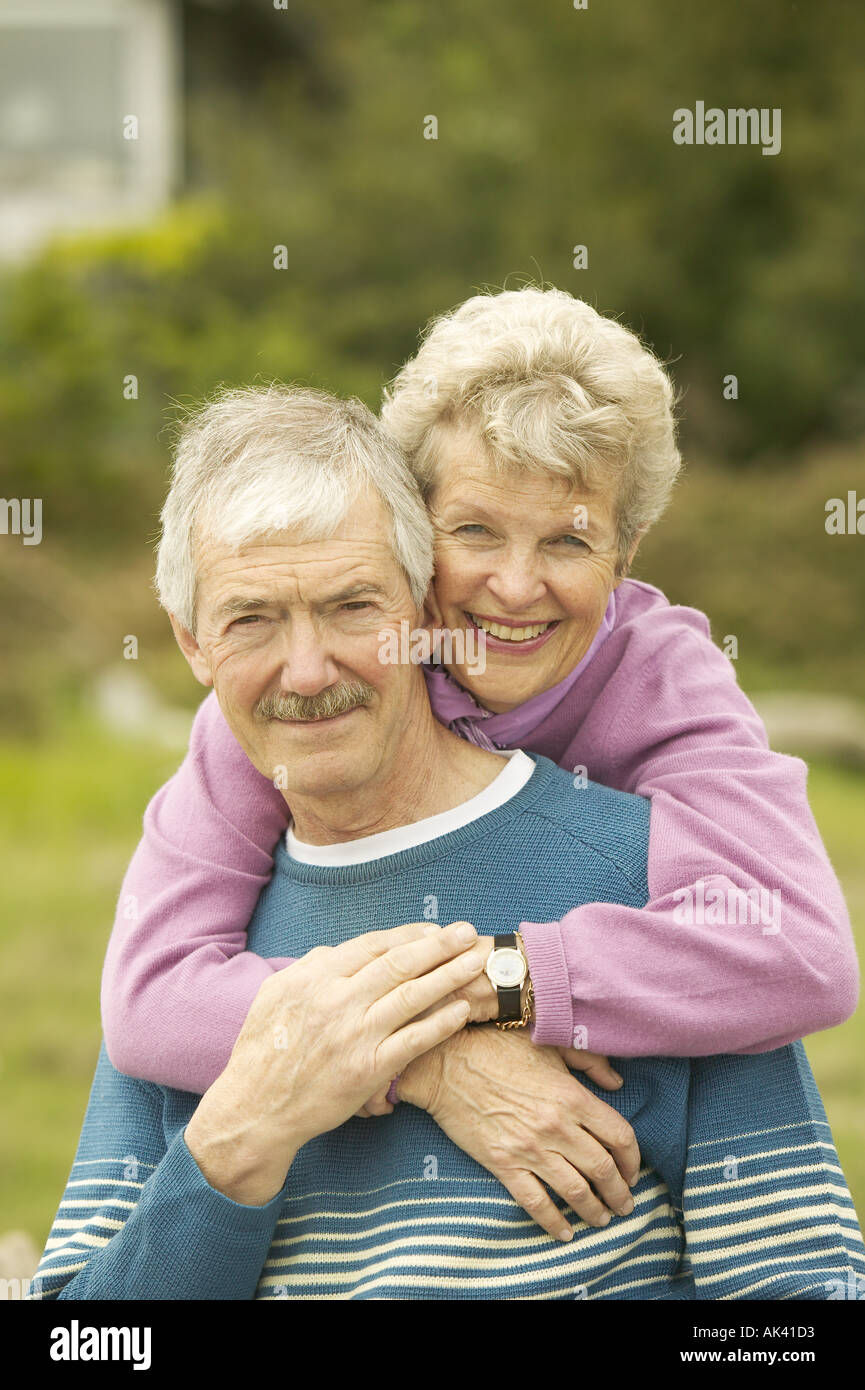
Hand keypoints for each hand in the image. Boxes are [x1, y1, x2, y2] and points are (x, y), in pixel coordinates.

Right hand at [185, 921, 487, 1202]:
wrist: (255, 1110)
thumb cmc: (263, 1051)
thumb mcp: (275, 994)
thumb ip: (309, 968)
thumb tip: (337, 951)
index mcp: (315, 977)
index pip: (373, 945)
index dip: (408, 934)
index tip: (434, 929)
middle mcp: (337, 1000)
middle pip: (399, 963)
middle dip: (439, 945)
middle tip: (467, 932)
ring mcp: (355, 1035)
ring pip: (413, 996)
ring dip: (449, 976)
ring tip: (475, 963)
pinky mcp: (368, 1069)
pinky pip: (414, 1040)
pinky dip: (441, 1023)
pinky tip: (462, 1010)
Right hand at [398, 1025, 640, 1240]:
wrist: (445, 1062)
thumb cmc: (496, 1046)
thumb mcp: (548, 1042)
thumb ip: (588, 1060)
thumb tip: (616, 1082)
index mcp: (572, 1096)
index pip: (619, 1136)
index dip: (633, 1159)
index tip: (633, 1171)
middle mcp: (556, 1126)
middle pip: (602, 1169)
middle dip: (620, 1193)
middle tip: (625, 1205)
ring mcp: (529, 1148)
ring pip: (575, 1191)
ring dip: (594, 1211)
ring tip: (602, 1219)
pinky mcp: (503, 1163)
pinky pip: (535, 1202)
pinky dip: (553, 1222)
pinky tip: (564, 1233)